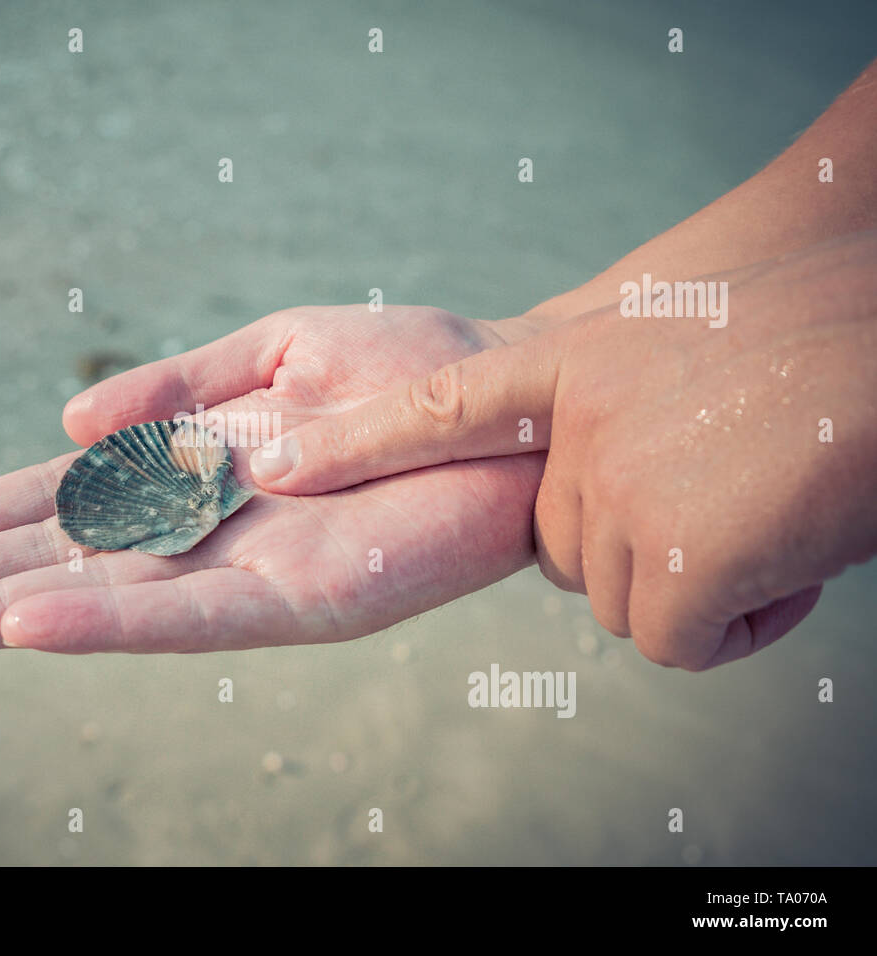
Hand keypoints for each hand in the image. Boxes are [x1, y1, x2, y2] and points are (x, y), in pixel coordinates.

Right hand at [0, 305, 545, 652]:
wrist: (516, 401)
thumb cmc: (409, 369)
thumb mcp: (276, 349)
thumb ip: (174, 389)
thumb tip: (67, 419)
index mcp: (190, 470)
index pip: (59, 501)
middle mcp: (205, 534)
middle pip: (59, 563)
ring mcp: (246, 574)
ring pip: (103, 603)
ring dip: (1, 615)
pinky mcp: (302, 603)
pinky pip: (190, 617)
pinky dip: (107, 623)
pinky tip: (24, 626)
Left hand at [249, 235, 876, 668]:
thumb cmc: (812, 326)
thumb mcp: (666, 342)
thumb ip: (589, 389)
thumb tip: (559, 457)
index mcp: (569, 358)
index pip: (430, 410)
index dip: (348, 444)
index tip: (272, 468)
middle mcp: (575, 422)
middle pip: (566, 549)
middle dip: (646, 546)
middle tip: (738, 487)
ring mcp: (619, 487)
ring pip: (624, 597)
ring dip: (704, 576)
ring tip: (776, 502)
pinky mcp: (675, 557)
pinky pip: (681, 639)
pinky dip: (747, 617)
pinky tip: (795, 546)